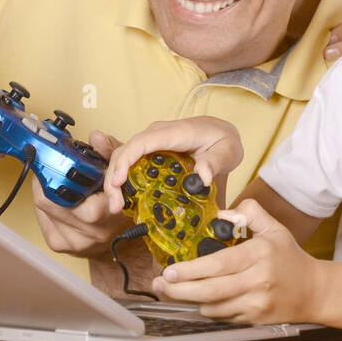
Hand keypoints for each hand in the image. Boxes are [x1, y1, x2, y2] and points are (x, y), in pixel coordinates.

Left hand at [32, 129, 133, 257]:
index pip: (62, 191)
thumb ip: (109, 152)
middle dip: (46, 180)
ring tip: (57, 183)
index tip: (52, 159)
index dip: (53, 172)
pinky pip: (42, 220)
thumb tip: (95, 137)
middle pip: (46, 200)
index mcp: (103, 212)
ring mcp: (72, 241)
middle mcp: (86, 231)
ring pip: (41, 209)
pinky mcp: (60, 245)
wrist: (126, 236)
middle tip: (51, 167)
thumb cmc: (126, 202)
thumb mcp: (122, 170)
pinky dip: (46, 207)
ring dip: (45, 193)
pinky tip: (58, 200)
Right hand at [100, 116, 242, 214]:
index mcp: (175, 133)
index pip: (142, 142)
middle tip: (115, 206)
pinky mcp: (150, 152)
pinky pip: (129, 163)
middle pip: (125, 151)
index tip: (118, 182)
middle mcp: (157, 134)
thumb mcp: (227, 152)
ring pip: (123, 157)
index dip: (126, 160)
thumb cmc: (223, 141)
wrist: (221, 134)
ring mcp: (151, 142)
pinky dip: (122, 181)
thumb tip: (202, 176)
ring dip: (114, 182)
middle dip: (114, 178)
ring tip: (116, 207)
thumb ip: (215, 162)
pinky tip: (124, 200)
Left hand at [152, 199, 325, 323]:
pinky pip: (222, 317)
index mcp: (260, 255)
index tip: (170, 270)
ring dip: (191, 300)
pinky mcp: (254, 319)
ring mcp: (256, 303)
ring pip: (213, 307)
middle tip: (161, 284)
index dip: (191, 270)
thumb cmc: (290, 258)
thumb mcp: (274, 227)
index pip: (219, 264)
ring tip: (175, 290)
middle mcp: (258, 281)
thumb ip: (250, 212)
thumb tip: (223, 214)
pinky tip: (200, 299)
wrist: (313, 291)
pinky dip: (208, 309)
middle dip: (180, 290)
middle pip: (210, 290)